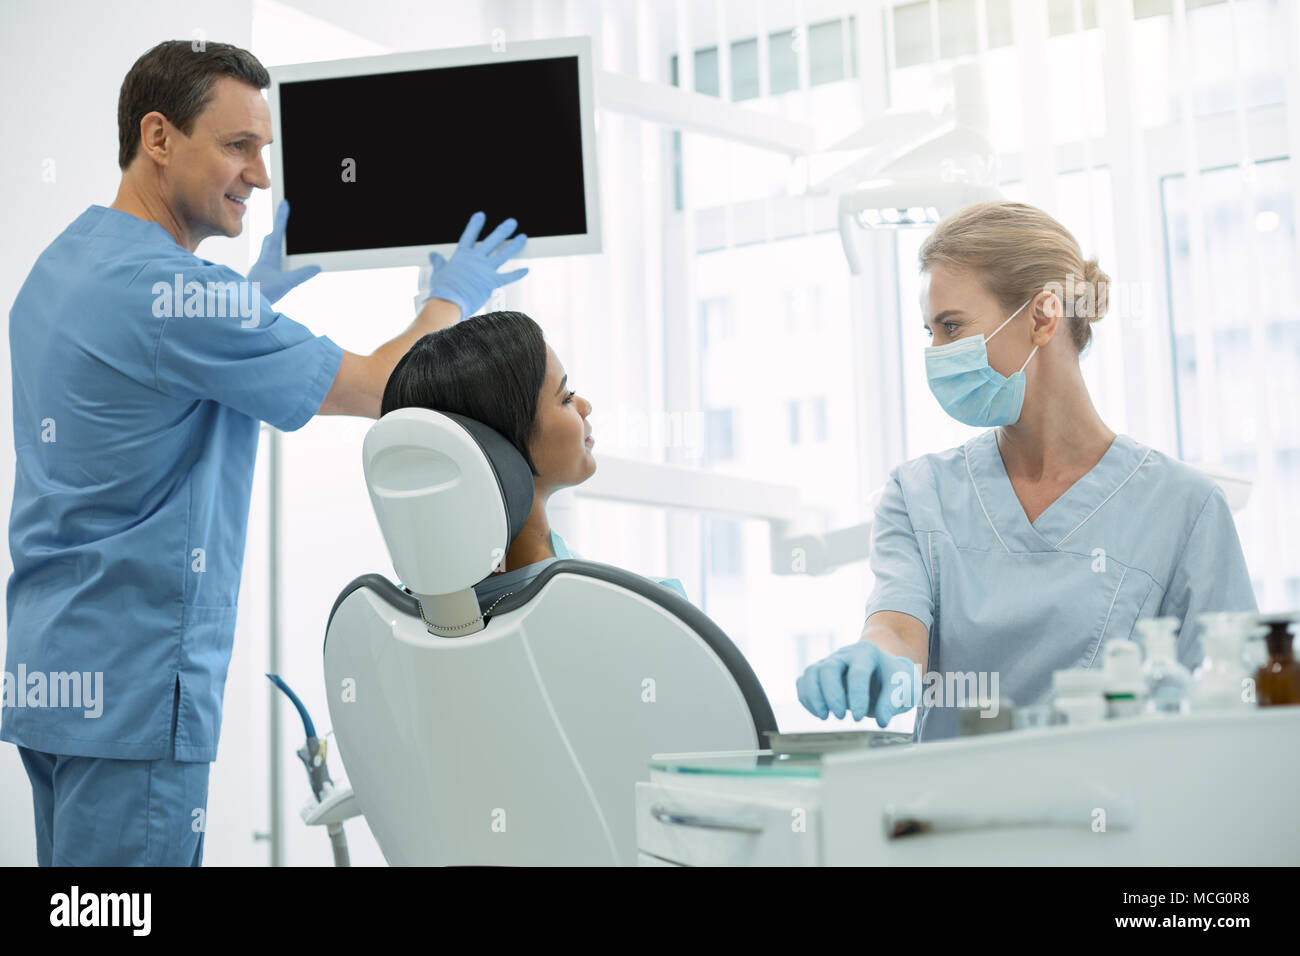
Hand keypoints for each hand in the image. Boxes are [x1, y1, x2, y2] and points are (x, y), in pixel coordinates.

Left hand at [249, 200, 320, 303]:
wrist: (242, 306)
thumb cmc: (262, 293)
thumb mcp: (286, 283)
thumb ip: (302, 275)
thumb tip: (317, 267)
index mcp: (269, 256)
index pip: (276, 232)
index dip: (281, 217)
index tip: (284, 203)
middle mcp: (263, 260)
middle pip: (269, 240)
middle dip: (276, 231)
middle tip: (281, 224)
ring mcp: (259, 270)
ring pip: (266, 252)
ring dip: (273, 246)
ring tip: (280, 245)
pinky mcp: (258, 280)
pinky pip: (266, 265)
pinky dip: (272, 262)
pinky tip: (276, 270)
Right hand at [417, 211, 527, 318]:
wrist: (448, 302)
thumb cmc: (442, 290)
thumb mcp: (439, 272)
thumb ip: (438, 262)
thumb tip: (432, 255)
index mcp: (462, 255)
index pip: (469, 235)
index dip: (475, 225)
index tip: (481, 215)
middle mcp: (476, 259)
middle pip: (492, 241)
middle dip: (503, 230)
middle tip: (512, 222)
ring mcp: (485, 270)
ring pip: (503, 254)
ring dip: (514, 245)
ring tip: (523, 237)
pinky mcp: (491, 282)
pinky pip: (508, 277)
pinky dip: (517, 274)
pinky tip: (526, 270)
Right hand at [796, 641, 920, 727]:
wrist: (885, 673)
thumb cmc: (895, 680)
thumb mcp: (903, 688)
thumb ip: (892, 702)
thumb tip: (881, 721)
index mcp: (867, 652)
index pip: (858, 673)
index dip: (856, 696)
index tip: (858, 718)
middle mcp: (845, 654)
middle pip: (828, 669)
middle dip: (831, 695)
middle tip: (840, 716)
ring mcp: (830, 662)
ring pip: (811, 673)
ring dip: (814, 697)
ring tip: (825, 716)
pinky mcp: (820, 674)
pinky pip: (804, 682)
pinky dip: (806, 698)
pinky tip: (820, 713)